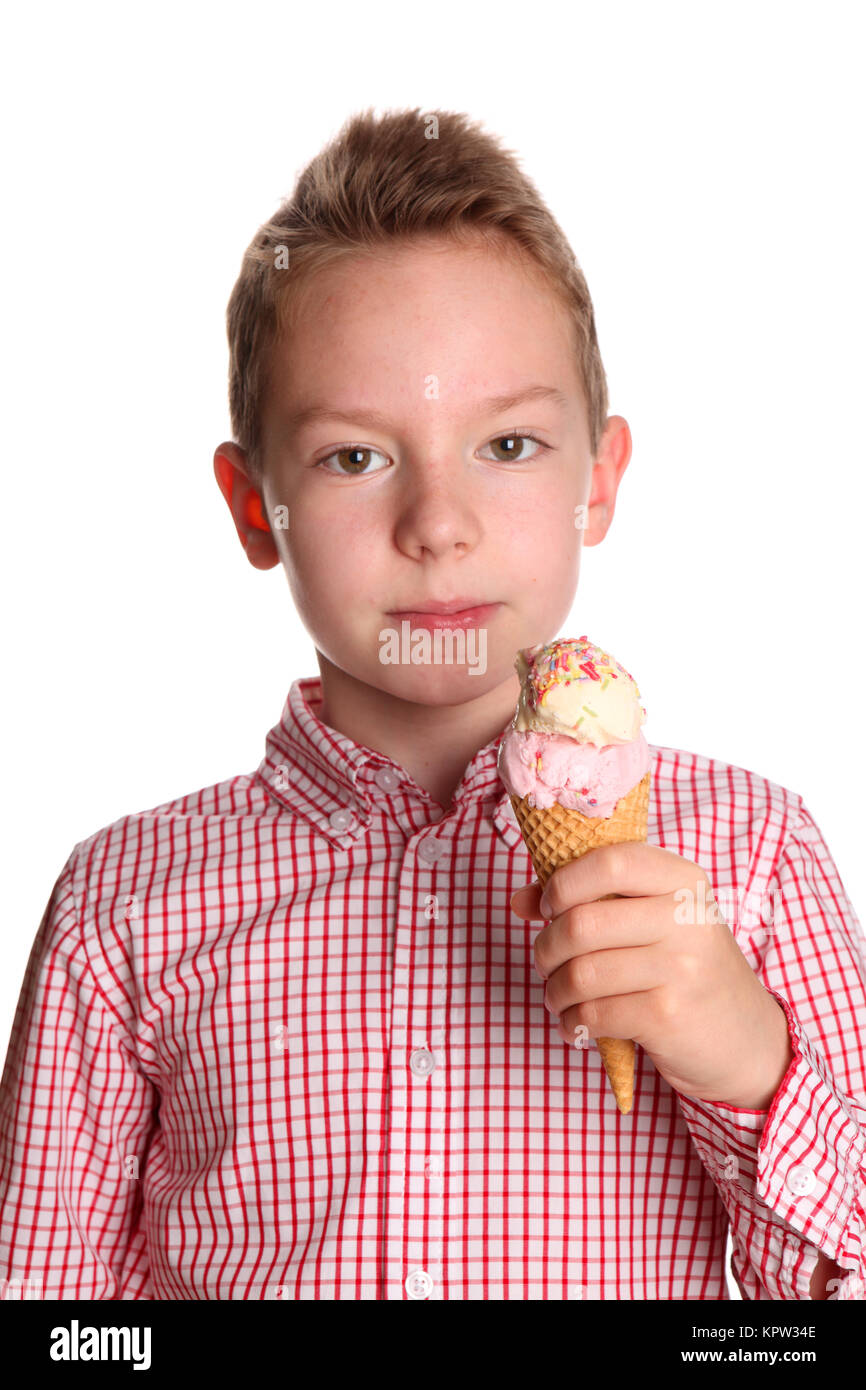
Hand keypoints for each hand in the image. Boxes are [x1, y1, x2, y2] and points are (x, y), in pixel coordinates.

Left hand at [510, 842, 793, 1108]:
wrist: (748, 1040)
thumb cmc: (687, 969)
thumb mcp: (653, 922)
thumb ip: (591, 900)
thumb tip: (519, 899)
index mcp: (682, 880)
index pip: (610, 862)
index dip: (564, 883)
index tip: (548, 907)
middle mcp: (685, 918)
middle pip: (582, 922)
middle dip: (546, 948)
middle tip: (546, 963)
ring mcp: (681, 967)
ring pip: (581, 973)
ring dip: (555, 991)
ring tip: (559, 997)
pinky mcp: (669, 1015)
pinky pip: (594, 1014)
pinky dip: (572, 1024)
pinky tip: (577, 1026)